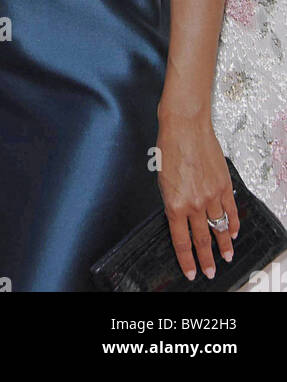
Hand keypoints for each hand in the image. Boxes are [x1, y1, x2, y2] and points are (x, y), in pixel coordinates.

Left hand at [157, 112, 238, 280]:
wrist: (185, 125)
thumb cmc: (169, 147)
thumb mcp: (162, 180)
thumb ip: (172, 201)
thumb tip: (179, 215)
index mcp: (175, 204)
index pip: (182, 241)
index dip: (187, 259)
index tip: (191, 271)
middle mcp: (194, 203)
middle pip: (202, 239)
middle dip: (206, 259)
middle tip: (210, 271)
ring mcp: (211, 195)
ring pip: (220, 228)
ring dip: (224, 245)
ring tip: (227, 256)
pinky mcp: (224, 185)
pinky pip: (231, 211)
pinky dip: (233, 224)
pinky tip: (233, 232)